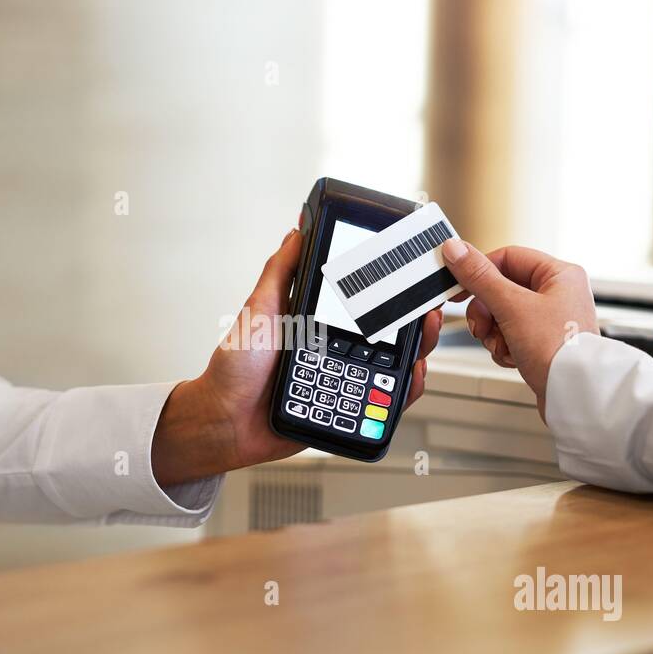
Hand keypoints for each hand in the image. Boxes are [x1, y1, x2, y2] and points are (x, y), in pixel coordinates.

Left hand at [152, 229, 442, 486]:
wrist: (224, 422)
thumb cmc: (234, 369)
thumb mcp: (258, 310)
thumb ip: (280, 273)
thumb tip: (296, 231)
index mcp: (318, 322)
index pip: (364, 303)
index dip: (393, 293)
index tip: (413, 279)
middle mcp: (335, 349)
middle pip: (389, 334)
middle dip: (416, 322)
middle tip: (428, 313)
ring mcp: (343, 379)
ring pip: (392, 367)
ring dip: (416, 354)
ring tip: (425, 341)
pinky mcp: (345, 410)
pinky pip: (381, 402)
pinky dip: (402, 392)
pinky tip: (411, 378)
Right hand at [441, 240, 597, 418]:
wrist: (574, 394)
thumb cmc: (559, 350)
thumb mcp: (511, 306)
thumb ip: (480, 277)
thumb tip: (455, 250)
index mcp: (559, 274)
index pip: (507, 257)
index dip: (480, 272)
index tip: (458, 286)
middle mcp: (557, 293)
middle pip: (501, 289)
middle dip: (487, 312)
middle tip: (482, 325)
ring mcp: (550, 319)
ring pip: (502, 315)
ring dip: (494, 333)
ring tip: (502, 345)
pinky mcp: (542, 342)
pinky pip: (510, 335)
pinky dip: (504, 347)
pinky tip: (512, 357)